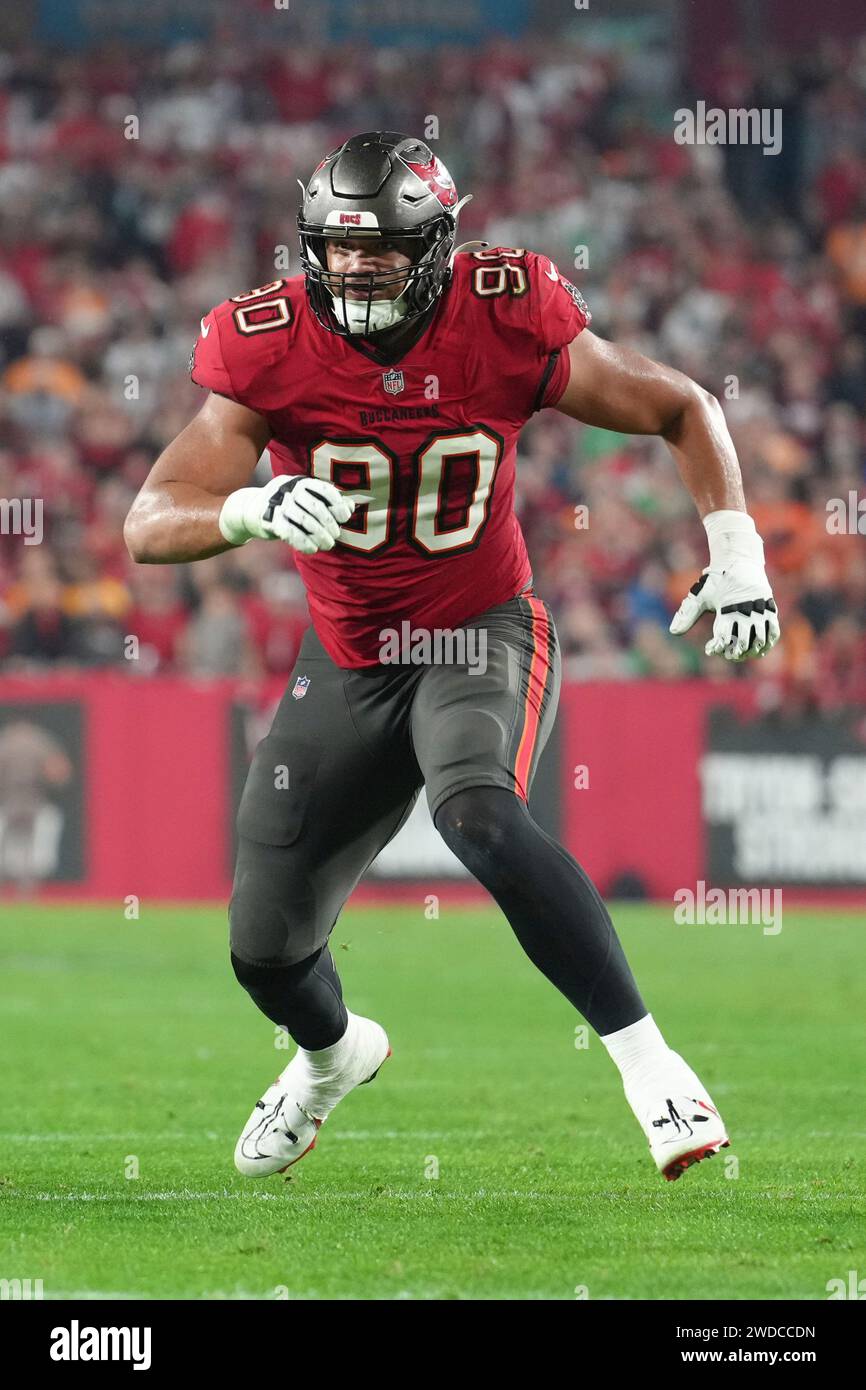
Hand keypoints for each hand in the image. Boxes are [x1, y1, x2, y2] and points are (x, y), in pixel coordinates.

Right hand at [219, 475, 355, 553]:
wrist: (249, 511)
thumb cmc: (285, 507)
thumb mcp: (304, 500)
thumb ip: (327, 502)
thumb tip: (351, 506)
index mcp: (299, 482)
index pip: (322, 489)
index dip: (336, 503)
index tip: (345, 517)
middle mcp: (288, 489)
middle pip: (315, 507)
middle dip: (329, 523)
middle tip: (336, 535)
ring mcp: (277, 504)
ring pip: (304, 521)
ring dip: (319, 535)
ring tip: (328, 545)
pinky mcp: (268, 519)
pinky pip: (290, 532)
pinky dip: (303, 542)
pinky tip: (312, 550)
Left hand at [669, 511, 780, 661]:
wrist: (739, 561)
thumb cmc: (717, 581)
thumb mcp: (701, 596)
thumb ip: (688, 615)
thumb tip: (673, 632)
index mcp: (727, 609)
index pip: (723, 637)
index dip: (717, 648)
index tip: (709, 649)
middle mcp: (745, 611)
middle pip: (743, 641)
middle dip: (735, 652)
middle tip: (728, 655)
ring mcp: (759, 610)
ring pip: (760, 639)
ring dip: (752, 650)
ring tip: (743, 654)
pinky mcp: (770, 607)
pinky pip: (773, 629)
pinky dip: (769, 642)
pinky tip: (761, 649)